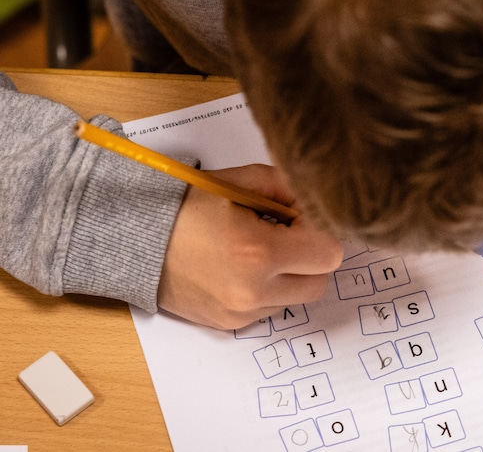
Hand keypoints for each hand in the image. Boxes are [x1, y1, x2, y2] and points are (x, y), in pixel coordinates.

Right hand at [158, 164, 343, 329]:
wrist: (131, 239)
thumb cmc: (182, 206)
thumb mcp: (240, 181)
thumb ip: (288, 187)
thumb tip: (317, 201)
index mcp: (258, 253)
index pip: (329, 253)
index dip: (319, 231)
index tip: (297, 219)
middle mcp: (252, 291)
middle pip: (319, 281)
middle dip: (311, 256)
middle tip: (285, 234)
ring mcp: (240, 313)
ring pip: (296, 297)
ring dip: (290, 274)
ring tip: (259, 249)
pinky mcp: (229, 324)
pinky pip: (269, 309)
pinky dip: (268, 289)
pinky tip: (242, 266)